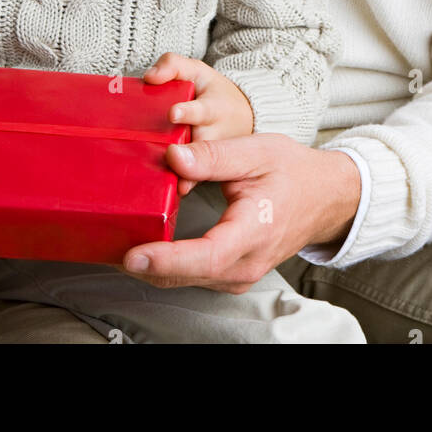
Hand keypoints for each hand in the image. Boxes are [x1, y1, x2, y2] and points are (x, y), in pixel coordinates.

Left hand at [115, 134, 361, 291]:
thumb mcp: (257, 151)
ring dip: (152, 267)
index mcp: (255, 230)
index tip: (134, 255)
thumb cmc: (294, 173)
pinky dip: (167, 267)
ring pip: (186, 280)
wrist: (325, 197)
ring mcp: (239, 275)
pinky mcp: (232, 274)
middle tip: (107, 245)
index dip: (167, 259)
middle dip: (145, 265)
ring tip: (117, 245)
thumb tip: (173, 158)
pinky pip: (193, 276)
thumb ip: (213, 156)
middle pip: (187, 275)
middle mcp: (246, 263)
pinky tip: (146, 251)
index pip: (206, 256)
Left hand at [143, 54, 254, 197]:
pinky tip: (173, 195)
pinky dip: (185, 186)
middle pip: (199, 143)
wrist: (241, 116)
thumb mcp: (196, 71)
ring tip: (174, 183)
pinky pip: (195, 181)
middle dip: (185, 149)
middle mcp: (215, 134)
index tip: (173, 113)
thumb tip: (150, 77)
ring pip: (199, 167)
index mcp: (213, 108)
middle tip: (169, 155)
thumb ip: (172, 65)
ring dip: (186, 174)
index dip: (187, 112)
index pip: (200, 109)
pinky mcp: (208, 171)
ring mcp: (213, 156)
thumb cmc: (210, 92)